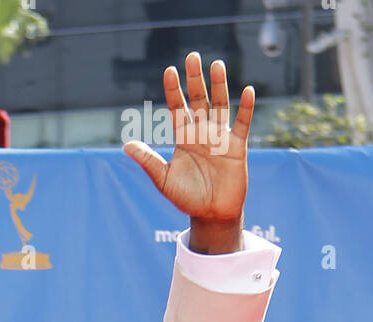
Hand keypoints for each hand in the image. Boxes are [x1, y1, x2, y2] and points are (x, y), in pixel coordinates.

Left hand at [124, 53, 251, 246]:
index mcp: (183, 138)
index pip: (177, 108)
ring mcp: (220, 137)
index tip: (169, 70)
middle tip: (192, 56)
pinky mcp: (237, 146)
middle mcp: (202, 132)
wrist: (211, 214)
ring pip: (220, 104)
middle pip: (198, 100)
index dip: (173, 90)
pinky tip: (246, 91)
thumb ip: (148, 160)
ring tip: (217, 64)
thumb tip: (126, 145)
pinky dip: (245, 108)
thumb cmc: (186, 197)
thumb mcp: (163, 179)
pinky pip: (242, 123)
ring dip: (219, 85)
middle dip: (195, 79)